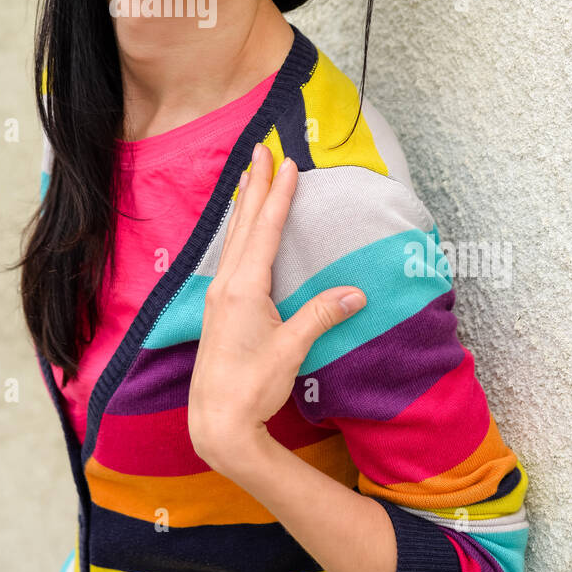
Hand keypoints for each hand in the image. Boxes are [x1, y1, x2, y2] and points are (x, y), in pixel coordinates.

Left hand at [187, 142, 366, 471]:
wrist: (216, 422)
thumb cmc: (251, 388)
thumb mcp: (291, 350)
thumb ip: (320, 316)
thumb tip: (355, 292)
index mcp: (244, 289)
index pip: (264, 231)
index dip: (278, 196)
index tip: (286, 164)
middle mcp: (227, 285)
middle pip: (244, 224)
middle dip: (255, 186)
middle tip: (260, 149)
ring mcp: (219, 296)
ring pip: (233, 238)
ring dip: (244, 205)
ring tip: (249, 176)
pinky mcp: (218, 309)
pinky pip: (229, 255)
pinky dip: (237, 232)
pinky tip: (239, 230)